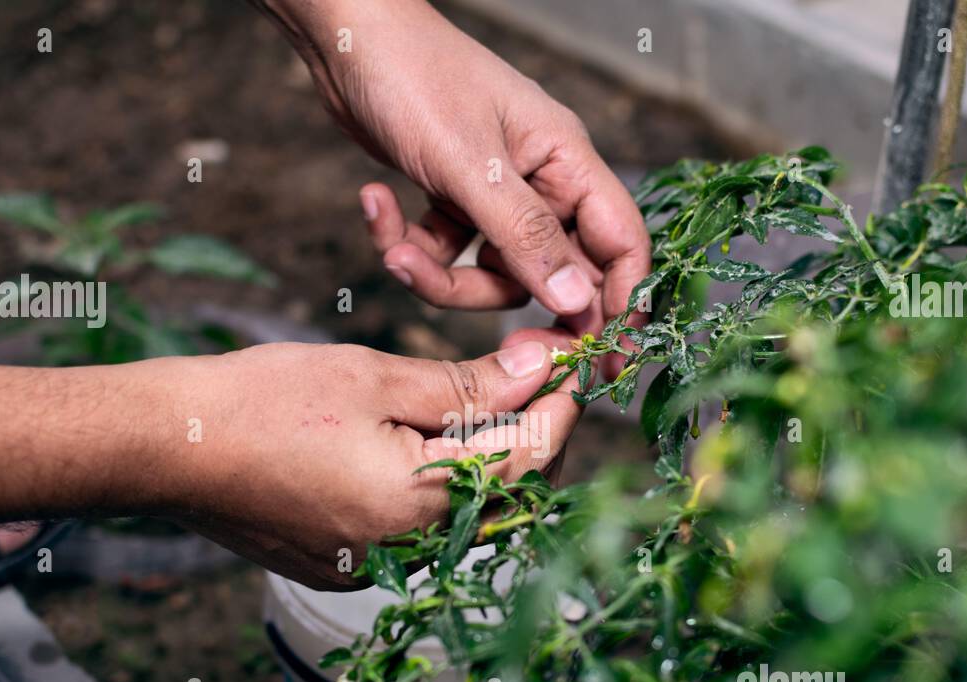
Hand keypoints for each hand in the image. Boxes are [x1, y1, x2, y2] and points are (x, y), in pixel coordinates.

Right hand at [164, 337, 576, 587]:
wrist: (168, 448)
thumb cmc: (262, 402)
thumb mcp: (376, 378)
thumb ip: (469, 385)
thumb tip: (542, 366)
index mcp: (419, 508)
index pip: (529, 461)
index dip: (562, 407)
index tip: (574, 360)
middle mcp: (404, 553)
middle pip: (504, 497)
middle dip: (532, 435)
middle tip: (535, 372)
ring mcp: (373, 567)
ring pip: (462, 514)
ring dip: (486, 460)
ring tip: (489, 397)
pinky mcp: (346, 565)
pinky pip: (418, 528)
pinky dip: (438, 483)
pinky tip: (429, 438)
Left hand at [259, 0, 649, 338]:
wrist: (345, 40)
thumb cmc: (415, 79)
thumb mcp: (471, 167)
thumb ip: (525, 237)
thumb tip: (579, 300)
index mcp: (565, 162)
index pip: (620, 241)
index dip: (621, 300)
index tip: (607, 356)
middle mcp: (540, 181)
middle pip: (553, 272)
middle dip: (516, 304)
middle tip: (507, 356)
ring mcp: (495, 194)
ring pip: (494, 274)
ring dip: (444, 278)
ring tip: (398, 250)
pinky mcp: (453, 200)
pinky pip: (449, 254)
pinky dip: (413, 247)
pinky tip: (377, 208)